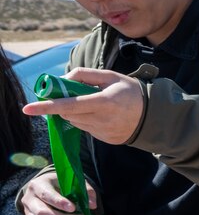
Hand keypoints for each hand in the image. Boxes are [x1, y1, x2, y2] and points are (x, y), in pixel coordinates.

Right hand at [20, 174, 97, 214]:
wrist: (48, 191)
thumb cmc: (63, 186)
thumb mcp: (75, 183)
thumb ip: (86, 192)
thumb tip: (92, 205)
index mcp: (38, 185)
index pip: (46, 195)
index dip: (59, 203)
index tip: (73, 208)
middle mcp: (29, 199)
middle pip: (42, 213)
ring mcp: (27, 212)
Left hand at [23, 67, 144, 144]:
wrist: (154, 116)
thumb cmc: (131, 91)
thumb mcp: (111, 76)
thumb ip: (85, 74)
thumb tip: (63, 80)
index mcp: (104, 102)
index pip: (69, 104)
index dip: (47, 106)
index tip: (28, 108)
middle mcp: (103, 120)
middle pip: (68, 113)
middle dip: (63, 104)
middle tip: (73, 95)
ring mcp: (104, 132)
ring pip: (75, 122)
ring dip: (75, 113)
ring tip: (93, 104)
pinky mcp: (106, 140)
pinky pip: (86, 129)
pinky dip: (86, 120)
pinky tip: (102, 115)